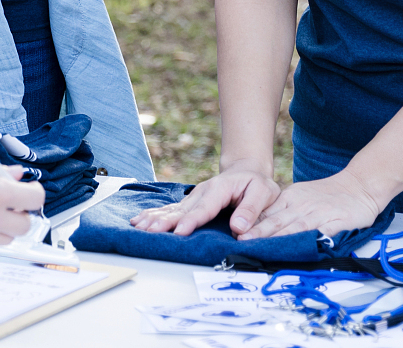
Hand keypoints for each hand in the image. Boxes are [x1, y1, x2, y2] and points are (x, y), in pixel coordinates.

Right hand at [128, 164, 279, 236]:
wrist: (247, 172)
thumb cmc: (257, 184)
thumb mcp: (263, 192)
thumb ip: (251, 209)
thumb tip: (238, 228)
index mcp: (220, 189)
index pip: (205, 208)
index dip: (192, 220)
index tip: (179, 231)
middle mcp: (203, 192)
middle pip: (182, 209)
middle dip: (165, 220)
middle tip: (150, 231)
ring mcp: (194, 197)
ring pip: (172, 209)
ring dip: (155, 217)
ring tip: (139, 226)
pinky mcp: (190, 203)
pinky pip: (170, 209)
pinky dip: (154, 214)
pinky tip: (140, 220)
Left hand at [233, 169, 388, 238]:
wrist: (359, 185)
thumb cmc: (328, 195)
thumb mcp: (301, 196)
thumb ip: (282, 211)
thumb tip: (257, 225)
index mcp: (291, 199)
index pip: (267, 212)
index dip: (251, 223)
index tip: (234, 234)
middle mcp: (301, 206)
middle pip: (276, 220)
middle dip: (257, 232)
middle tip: (240, 241)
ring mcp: (318, 214)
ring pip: (293, 227)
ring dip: (276, 238)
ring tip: (261, 246)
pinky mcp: (336, 223)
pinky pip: (321, 233)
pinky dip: (308, 240)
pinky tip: (298, 248)